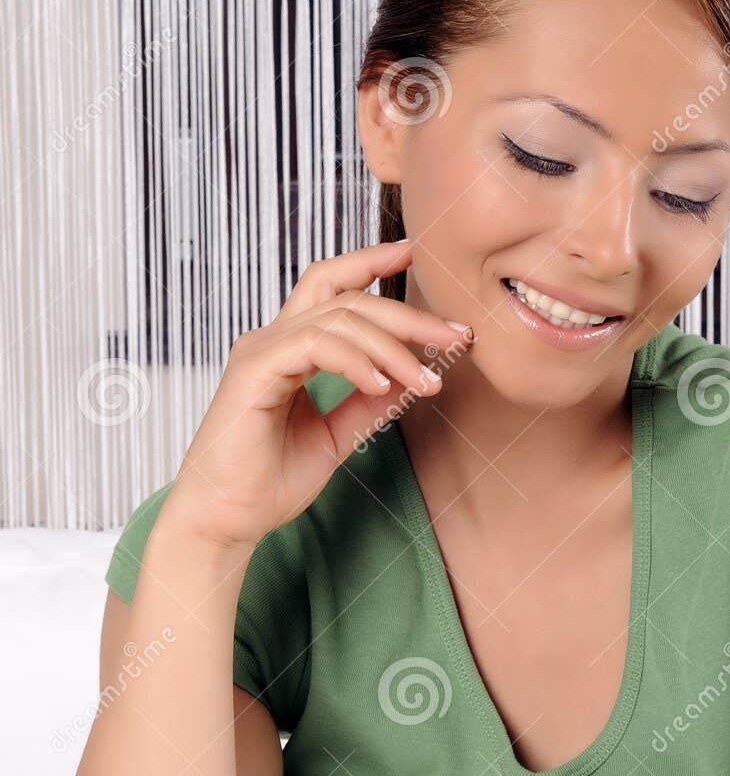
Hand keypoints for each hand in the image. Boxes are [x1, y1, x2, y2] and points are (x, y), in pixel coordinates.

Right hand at [166, 238, 474, 551]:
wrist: (225, 521)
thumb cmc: (268, 483)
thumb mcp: (334, 437)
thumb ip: (367, 404)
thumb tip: (411, 377)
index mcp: (288, 348)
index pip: (331, 287)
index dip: (370, 262)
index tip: (415, 253)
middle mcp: (272, 340)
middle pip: (347, 298)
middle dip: (408, 313)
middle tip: (457, 334)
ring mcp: (260, 352)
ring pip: (338, 319)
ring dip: (393, 347)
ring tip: (427, 379)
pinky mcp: (253, 372)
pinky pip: (315, 345)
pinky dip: (354, 359)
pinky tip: (380, 384)